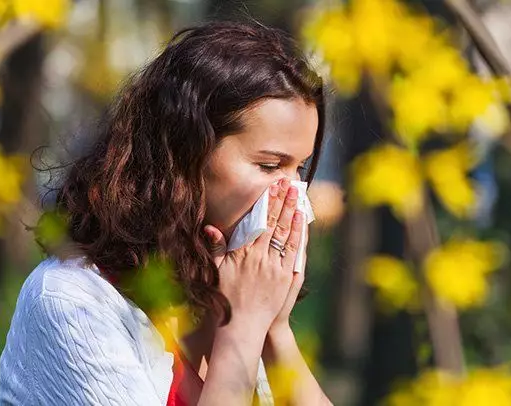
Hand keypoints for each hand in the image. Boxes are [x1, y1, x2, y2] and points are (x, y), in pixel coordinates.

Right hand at [203, 178, 304, 335]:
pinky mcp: (285, 277)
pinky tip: (300, 219)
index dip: (265, 202)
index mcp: (242, 254)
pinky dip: (297, 233)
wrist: (242, 326)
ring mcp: (274, 267)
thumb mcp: (216, 272)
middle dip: (281, 201)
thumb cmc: (227, 299)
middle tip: (288, 183)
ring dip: (291, 212)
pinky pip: (293, 251)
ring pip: (284, 233)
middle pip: (273, 223)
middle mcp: (259, 257)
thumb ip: (215, 248)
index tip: (271, 187)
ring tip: (296, 194)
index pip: (257, 221)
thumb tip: (210, 228)